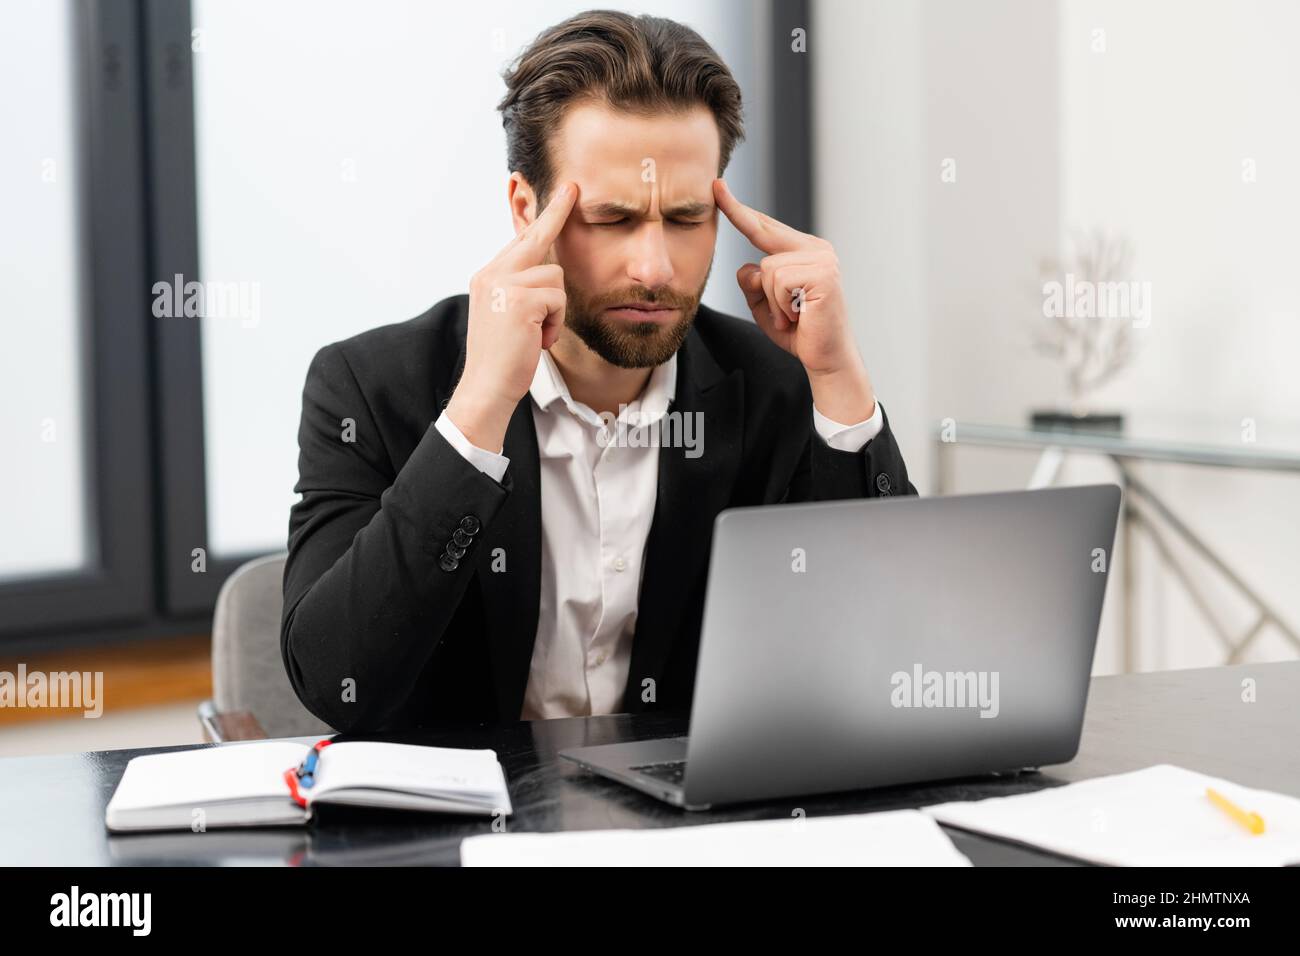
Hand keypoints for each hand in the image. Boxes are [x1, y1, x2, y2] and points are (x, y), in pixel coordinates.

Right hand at [447, 182, 576, 450]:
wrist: (486, 387)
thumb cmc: (503, 358)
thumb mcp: (507, 315)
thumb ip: (520, 288)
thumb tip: (546, 268)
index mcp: (488, 276)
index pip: (520, 240)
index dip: (542, 218)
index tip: (561, 192)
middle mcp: (492, 273)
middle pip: (536, 239)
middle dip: (556, 213)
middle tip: (571, 187)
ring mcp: (503, 284)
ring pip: (555, 277)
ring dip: (556, 310)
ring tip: (537, 333)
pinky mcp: (519, 300)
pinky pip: (557, 299)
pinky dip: (555, 323)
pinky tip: (538, 340)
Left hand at [713, 179, 875, 423]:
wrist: (826, 359)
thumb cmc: (798, 332)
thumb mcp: (764, 304)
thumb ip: (751, 283)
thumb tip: (748, 267)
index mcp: (803, 251)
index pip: (765, 226)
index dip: (739, 209)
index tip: (717, 187)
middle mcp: (816, 249)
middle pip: (763, 236)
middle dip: (745, 232)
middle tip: (741, 233)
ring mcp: (822, 259)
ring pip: (766, 268)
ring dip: (771, 301)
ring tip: (792, 315)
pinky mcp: (823, 273)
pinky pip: (778, 280)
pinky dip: (780, 305)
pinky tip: (798, 316)